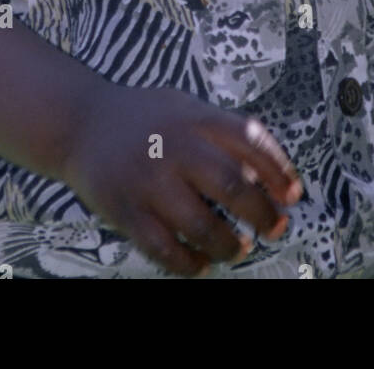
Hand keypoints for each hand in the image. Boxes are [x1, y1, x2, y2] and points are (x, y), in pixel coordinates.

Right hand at [62, 80, 302, 277]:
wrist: (80, 122)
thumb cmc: (144, 119)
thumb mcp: (185, 108)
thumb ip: (221, 134)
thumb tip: (270, 177)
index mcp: (194, 117)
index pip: (250, 140)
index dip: (280, 170)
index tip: (293, 195)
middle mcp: (173, 146)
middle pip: (231, 184)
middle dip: (262, 213)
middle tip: (274, 228)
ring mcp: (148, 180)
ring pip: (201, 225)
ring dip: (229, 244)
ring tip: (238, 248)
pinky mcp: (125, 210)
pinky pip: (165, 249)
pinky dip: (189, 264)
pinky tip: (201, 263)